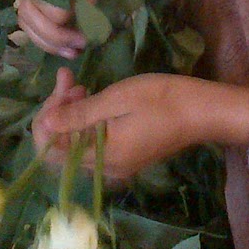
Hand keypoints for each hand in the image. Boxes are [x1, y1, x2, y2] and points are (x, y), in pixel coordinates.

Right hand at [17, 0, 140, 57]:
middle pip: (29, 14)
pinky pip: (34, 17)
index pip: (44, 2)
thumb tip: (84, 9)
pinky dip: (45, 36)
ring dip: (46, 41)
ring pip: (27, 19)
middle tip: (82, 46)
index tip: (87, 29)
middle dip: (53, 36)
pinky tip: (66, 46)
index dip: (62, 20)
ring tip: (75, 51)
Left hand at [32, 68, 243, 182]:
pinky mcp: (126, 155)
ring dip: (70, 114)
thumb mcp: (117, 99)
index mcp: (103, 158)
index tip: (61, 89)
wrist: (204, 111)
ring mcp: (117, 164)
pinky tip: (91, 98)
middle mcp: (106, 169)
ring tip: (79, 85)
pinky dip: (85, 122)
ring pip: (75, 144)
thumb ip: (78, 114)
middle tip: (68, 80)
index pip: (51, 150)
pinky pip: (92, 144)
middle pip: (61, 148)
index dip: (46, 120)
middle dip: (56, 112)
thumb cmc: (163, 100)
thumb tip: (44, 123)